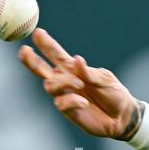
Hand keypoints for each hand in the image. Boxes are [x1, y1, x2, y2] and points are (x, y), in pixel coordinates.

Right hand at [17, 28, 140, 138]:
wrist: (123, 117)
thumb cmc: (115, 94)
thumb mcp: (105, 79)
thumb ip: (90, 72)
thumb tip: (76, 59)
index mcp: (73, 69)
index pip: (55, 54)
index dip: (45, 44)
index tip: (37, 32)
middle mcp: (65, 81)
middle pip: (40, 69)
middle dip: (30, 60)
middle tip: (24, 51)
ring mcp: (65, 96)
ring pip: (50, 86)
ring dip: (64, 82)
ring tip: (80, 84)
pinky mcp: (68, 111)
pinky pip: (61, 103)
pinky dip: (72, 100)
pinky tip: (84, 103)